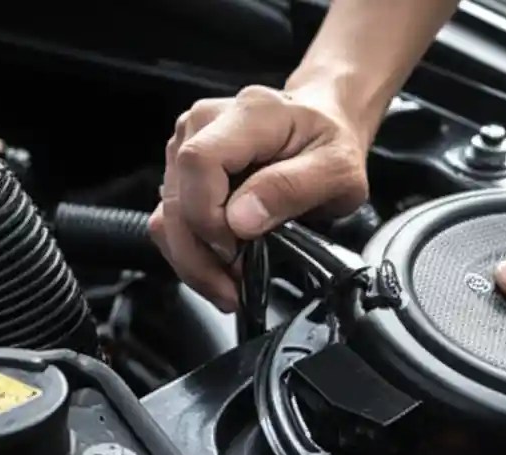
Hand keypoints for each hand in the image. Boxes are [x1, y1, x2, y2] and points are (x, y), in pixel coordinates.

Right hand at [150, 85, 369, 310]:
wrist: (324, 123)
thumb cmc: (331, 144)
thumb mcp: (338, 170)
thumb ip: (291, 189)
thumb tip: (240, 221)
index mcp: (248, 114)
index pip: (199, 161)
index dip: (209, 215)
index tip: (237, 249)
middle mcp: (206, 123)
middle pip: (176, 197)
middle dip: (199, 256)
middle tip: (233, 288)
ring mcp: (187, 145)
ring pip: (167, 215)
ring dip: (193, 261)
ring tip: (229, 286)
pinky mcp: (181, 170)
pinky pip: (171, 220)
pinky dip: (191, 253)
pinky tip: (220, 270)